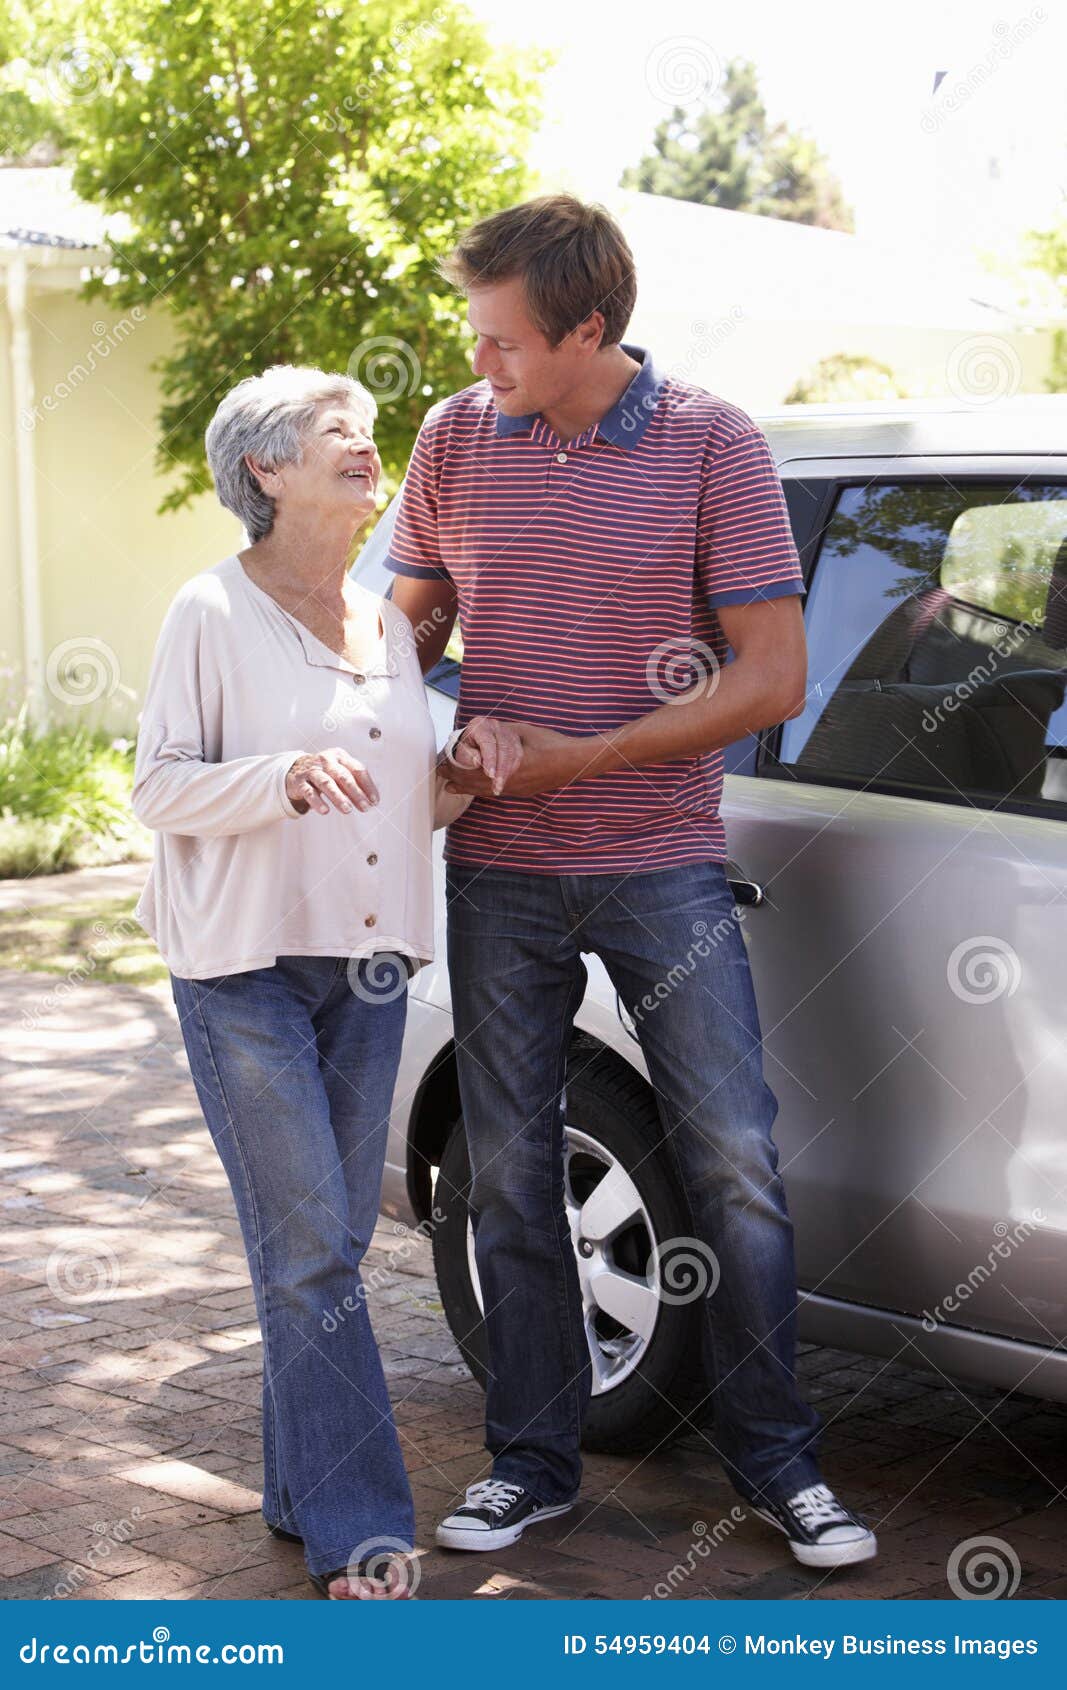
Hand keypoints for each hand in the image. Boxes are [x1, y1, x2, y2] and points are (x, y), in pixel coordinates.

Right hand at [286, 748, 378, 815]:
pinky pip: (309, 792)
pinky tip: (325, 810)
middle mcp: (326, 760)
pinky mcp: (299, 781)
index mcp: (339, 756)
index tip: (374, 800)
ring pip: (326, 783)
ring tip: (347, 809)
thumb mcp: (339, 771)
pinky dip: (317, 802)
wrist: (295, 769)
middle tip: (364, 807)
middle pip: (343, 776)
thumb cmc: (324, 771)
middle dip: (355, 793)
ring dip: (338, 797)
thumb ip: (354, 782)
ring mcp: (312, 770)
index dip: (368, 785)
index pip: (357, 769)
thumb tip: (371, 800)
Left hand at [440, 716, 523, 796]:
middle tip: (496, 787)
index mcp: (479, 726)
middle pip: (503, 748)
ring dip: (507, 773)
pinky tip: (504, 780)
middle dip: (501, 770)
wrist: (473, 741)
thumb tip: (477, 761)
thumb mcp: (461, 752)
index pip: (488, 743)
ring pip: (513, 753)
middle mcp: (495, 726)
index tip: (490, 775)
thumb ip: (467, 757)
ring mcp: (507, 733)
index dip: (490, 760)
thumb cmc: (465, 748)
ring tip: (499, 787)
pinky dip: (511, 770)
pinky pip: (517, 756)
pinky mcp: (514, 741)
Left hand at [442, 721, 602, 798]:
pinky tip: (475, 791)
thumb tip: (484, 733)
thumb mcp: (522, 731)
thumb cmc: (550, 743)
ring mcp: (515, 789)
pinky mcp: (521, 791)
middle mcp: (507, 781)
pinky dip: (481, 791)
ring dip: (466, 788)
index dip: (456, 767)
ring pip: (484, 791)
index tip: (443, 764)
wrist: (572, 763)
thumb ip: (502, 734)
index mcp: (504, 766)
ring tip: (450, 787)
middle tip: (441, 775)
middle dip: (457, 778)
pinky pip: (496, 793)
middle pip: (475, 783)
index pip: (472, 769)